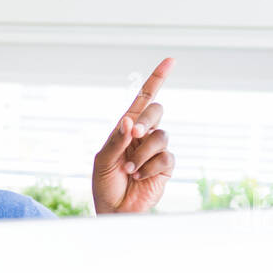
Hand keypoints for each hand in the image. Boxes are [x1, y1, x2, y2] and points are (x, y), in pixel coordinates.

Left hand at [92, 57, 175, 214]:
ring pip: (162, 136)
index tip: (170, 61)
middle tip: (134, 134)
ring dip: (143, 153)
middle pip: (156, 111)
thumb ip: (117, 141)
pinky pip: (167, 157)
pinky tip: (139, 177)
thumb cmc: (104, 185)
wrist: (114, 211)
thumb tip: (130, 121)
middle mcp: (143, 136)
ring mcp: (155, 151)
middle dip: (146, 120)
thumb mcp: (103, 162)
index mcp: (126, 129)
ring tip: (129, 169)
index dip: (157, 79)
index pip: (143, 99)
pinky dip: (150, 167)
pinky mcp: (165, 167)